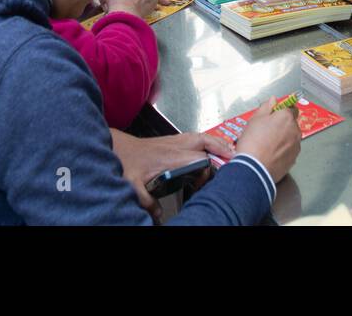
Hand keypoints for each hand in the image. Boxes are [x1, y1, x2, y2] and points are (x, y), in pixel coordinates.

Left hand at [111, 130, 234, 220]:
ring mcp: (173, 141)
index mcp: (171, 157)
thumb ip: (147, 200)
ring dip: (215, 142)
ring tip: (228, 149)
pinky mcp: (170, 141)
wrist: (116, 146)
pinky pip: (193, 137)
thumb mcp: (133, 184)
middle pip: (205, 141)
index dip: (208, 170)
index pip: (199, 158)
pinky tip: (208, 146)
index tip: (204, 184)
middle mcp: (175, 146)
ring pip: (200, 136)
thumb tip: (159, 215)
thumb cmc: (125, 161)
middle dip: (221, 148)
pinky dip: (205, 141)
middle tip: (235, 156)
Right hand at [234, 99, 301, 181]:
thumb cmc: (252, 142)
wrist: (254, 169)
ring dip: (284, 138)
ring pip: (291, 137)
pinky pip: (290, 150)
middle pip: (291, 123)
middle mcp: (295, 130)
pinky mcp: (294, 159)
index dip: (281, 111)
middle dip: (283, 125)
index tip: (272, 116)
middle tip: (267, 131)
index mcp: (286, 117)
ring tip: (268, 145)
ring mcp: (296, 145)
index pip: (290, 107)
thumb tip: (273, 100)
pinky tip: (271, 154)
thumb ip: (266, 107)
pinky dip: (283, 150)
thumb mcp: (254, 120)